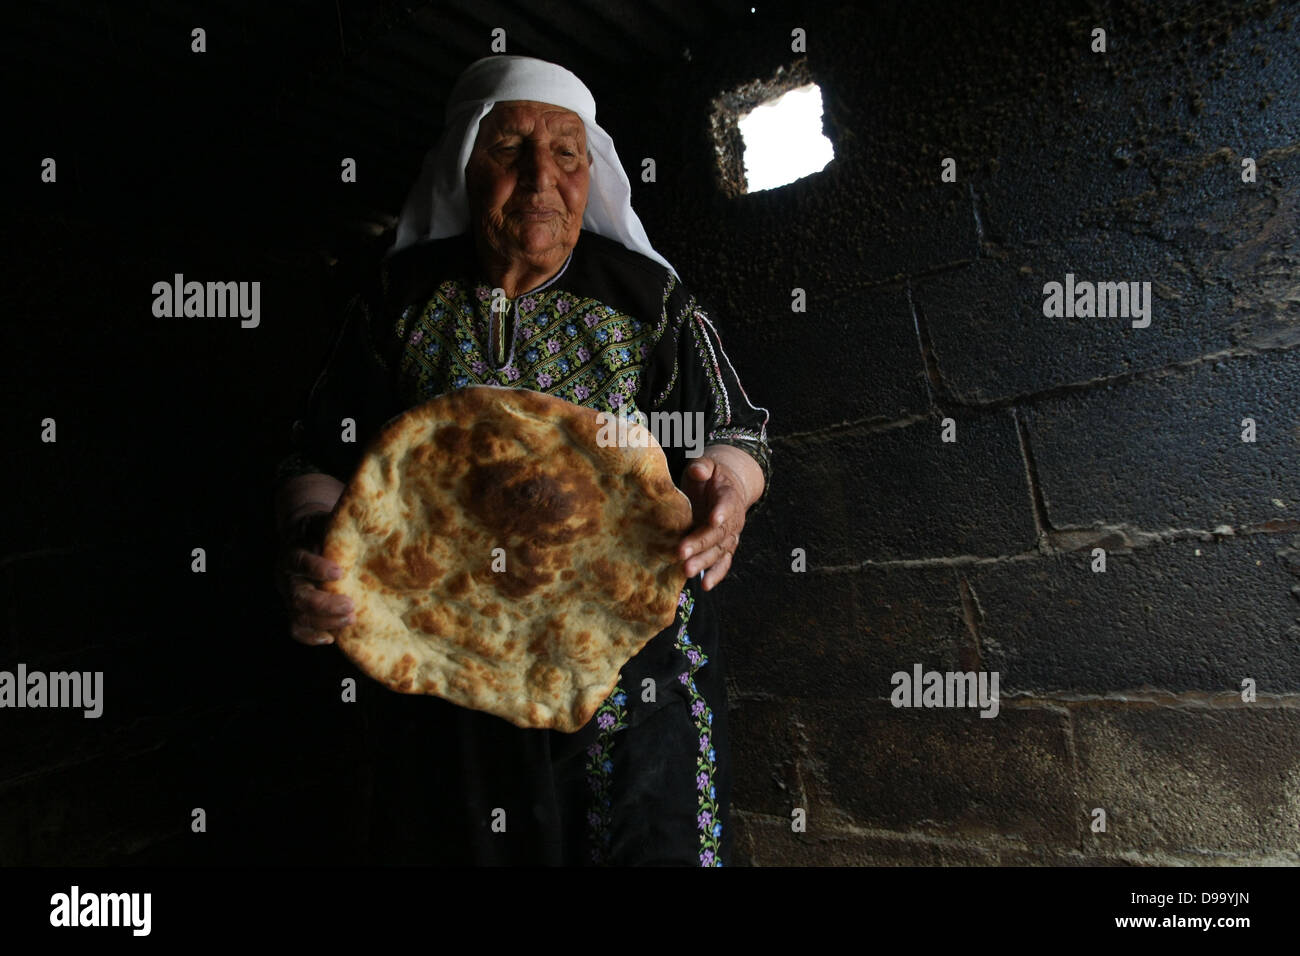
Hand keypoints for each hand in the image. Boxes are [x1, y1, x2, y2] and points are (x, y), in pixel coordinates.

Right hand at [275, 511, 353, 645]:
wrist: (301, 537)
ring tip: (351, 619)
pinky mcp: (294, 609)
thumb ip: (338, 525)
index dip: (317, 568)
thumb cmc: (321, 529)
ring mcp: (289, 595)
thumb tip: (367, 520)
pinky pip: (297, 628)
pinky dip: (312, 636)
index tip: (339, 572)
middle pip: (299, 596)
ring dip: (325, 622)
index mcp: (293, 552)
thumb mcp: (326, 521)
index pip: (300, 562)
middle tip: (351, 606)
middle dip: (325, 605)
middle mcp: (287, 576)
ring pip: (298, 616)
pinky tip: (332, 638)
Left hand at [677, 455, 748, 590]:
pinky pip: (723, 563)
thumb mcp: (707, 465)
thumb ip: (702, 467)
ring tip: (687, 570)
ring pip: (719, 551)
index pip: (727, 504)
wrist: (728, 487)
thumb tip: (698, 470)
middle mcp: (733, 519)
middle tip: (682, 552)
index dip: (722, 512)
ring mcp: (729, 536)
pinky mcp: (724, 547)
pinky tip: (705, 585)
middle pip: (718, 533)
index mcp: (729, 496)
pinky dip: (716, 575)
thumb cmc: (711, 476)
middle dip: (701, 543)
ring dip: (704, 562)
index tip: (713, 520)